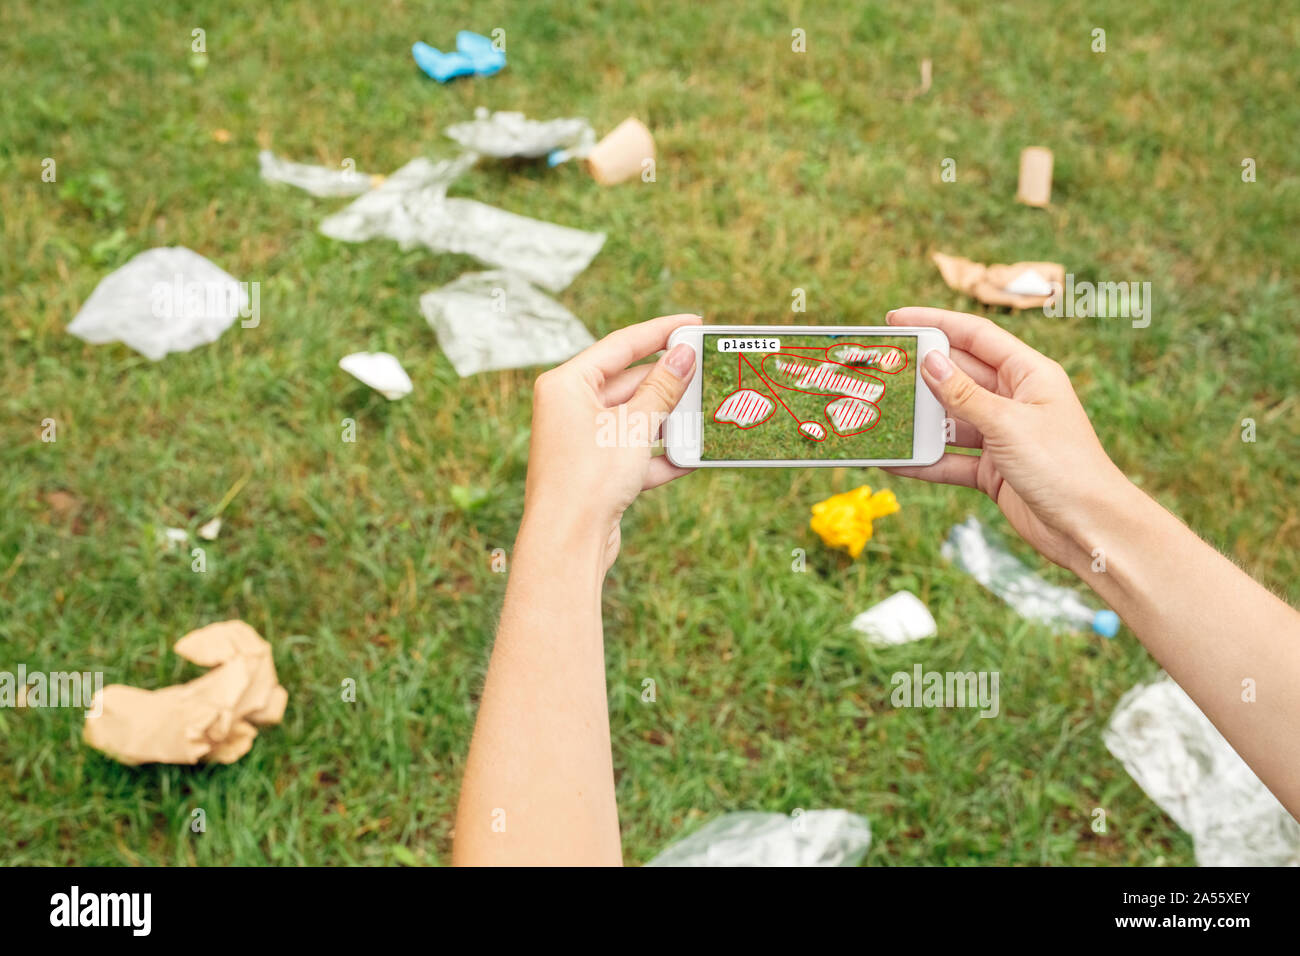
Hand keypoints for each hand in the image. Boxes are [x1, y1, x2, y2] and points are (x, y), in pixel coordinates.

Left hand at [523, 314, 700, 569]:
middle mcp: (568, 408)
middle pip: (628, 383)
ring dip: (668, 421)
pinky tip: (689, 458)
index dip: (659, 331)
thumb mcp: (635, 425)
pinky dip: (658, 456)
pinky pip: (632, 453)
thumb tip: (683, 354)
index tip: (692, 322)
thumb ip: (662, 388)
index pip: (619, 345)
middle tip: (706, 371)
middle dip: (668, 383)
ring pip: (633, 420)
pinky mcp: (593, 472)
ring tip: (705, 414)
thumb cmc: (590, 477)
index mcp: (566, 384)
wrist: (568, 543)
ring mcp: (580, 441)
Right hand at [885, 307, 1132, 571]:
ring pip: (950, 420)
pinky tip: (893, 460)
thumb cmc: (1063, 466)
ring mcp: (1002, 435)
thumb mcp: (1008, 424)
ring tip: (877, 413)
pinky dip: (924, 461)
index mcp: (1029, 375)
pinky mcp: (992, 470)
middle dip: (919, 373)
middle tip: (878, 367)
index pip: (976, 336)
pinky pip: (950, 459)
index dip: (936, 323)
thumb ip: (963, 394)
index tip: (897, 318)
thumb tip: (929, 360)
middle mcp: (1014, 400)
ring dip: (917, 420)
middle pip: (958, 376)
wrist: (1088, 528)